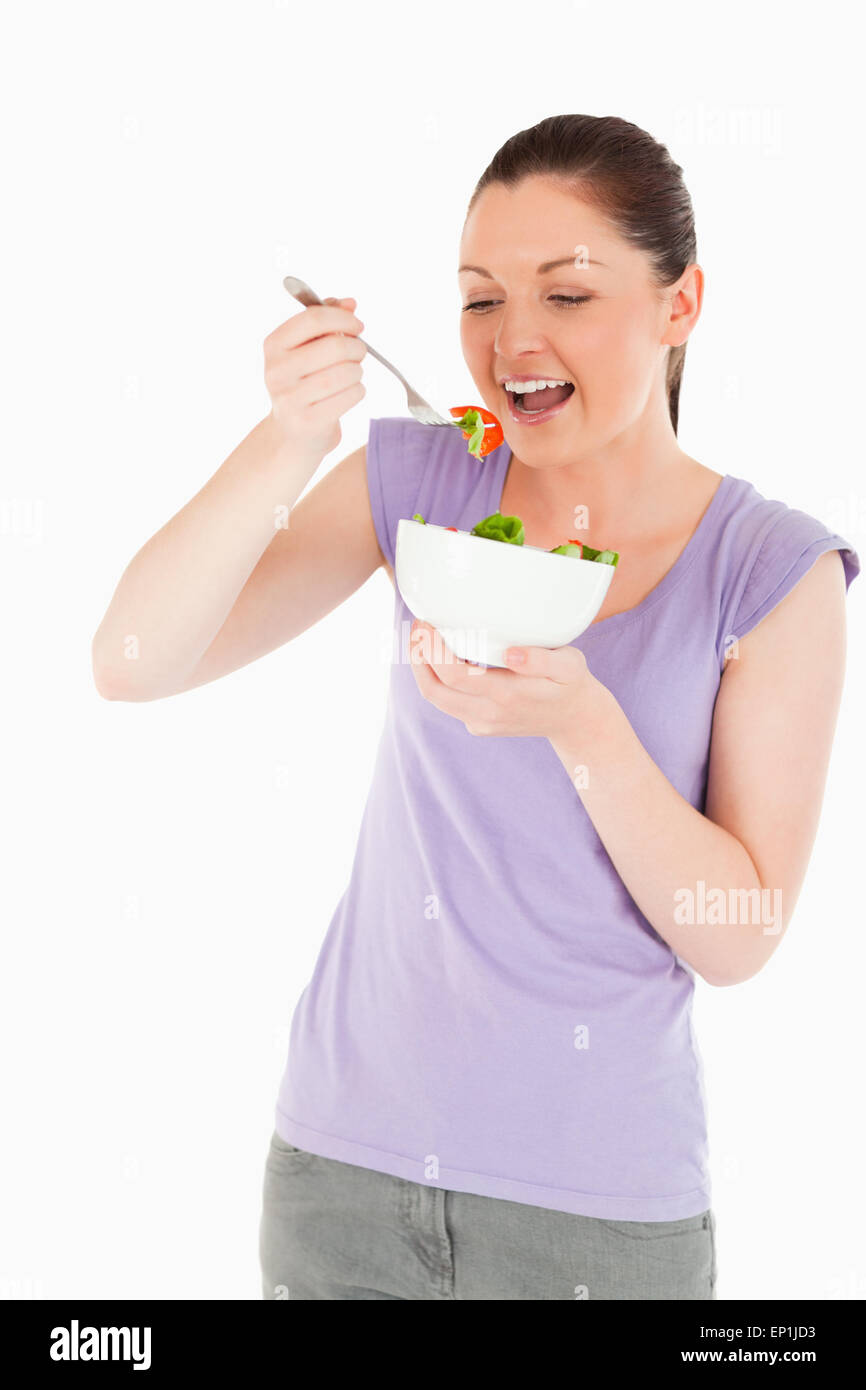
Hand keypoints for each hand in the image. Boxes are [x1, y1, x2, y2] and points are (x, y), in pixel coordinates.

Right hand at [263, 296, 365, 462]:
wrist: (293, 433)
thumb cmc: (304, 383)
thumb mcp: (307, 349)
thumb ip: (326, 322)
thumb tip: (350, 303)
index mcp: (274, 345)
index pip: (313, 319)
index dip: (343, 318)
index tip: (357, 325)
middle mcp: (277, 370)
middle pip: (334, 346)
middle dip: (356, 347)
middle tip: (359, 352)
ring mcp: (290, 398)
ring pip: (345, 372)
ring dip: (358, 371)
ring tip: (352, 374)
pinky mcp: (308, 421)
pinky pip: (350, 395)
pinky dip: (358, 391)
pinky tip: (349, 392)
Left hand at [408, 619, 609, 745]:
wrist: (575, 720)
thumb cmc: (570, 683)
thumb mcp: (569, 666)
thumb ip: (542, 660)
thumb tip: (510, 653)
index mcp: (507, 695)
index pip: (455, 675)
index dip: (433, 649)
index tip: (427, 622)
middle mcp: (488, 713)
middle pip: (434, 689)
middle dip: (418, 655)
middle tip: (418, 625)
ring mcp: (481, 723)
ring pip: (436, 698)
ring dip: (422, 668)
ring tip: (421, 638)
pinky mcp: (478, 726)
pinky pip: (448, 702)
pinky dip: (437, 678)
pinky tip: (440, 655)